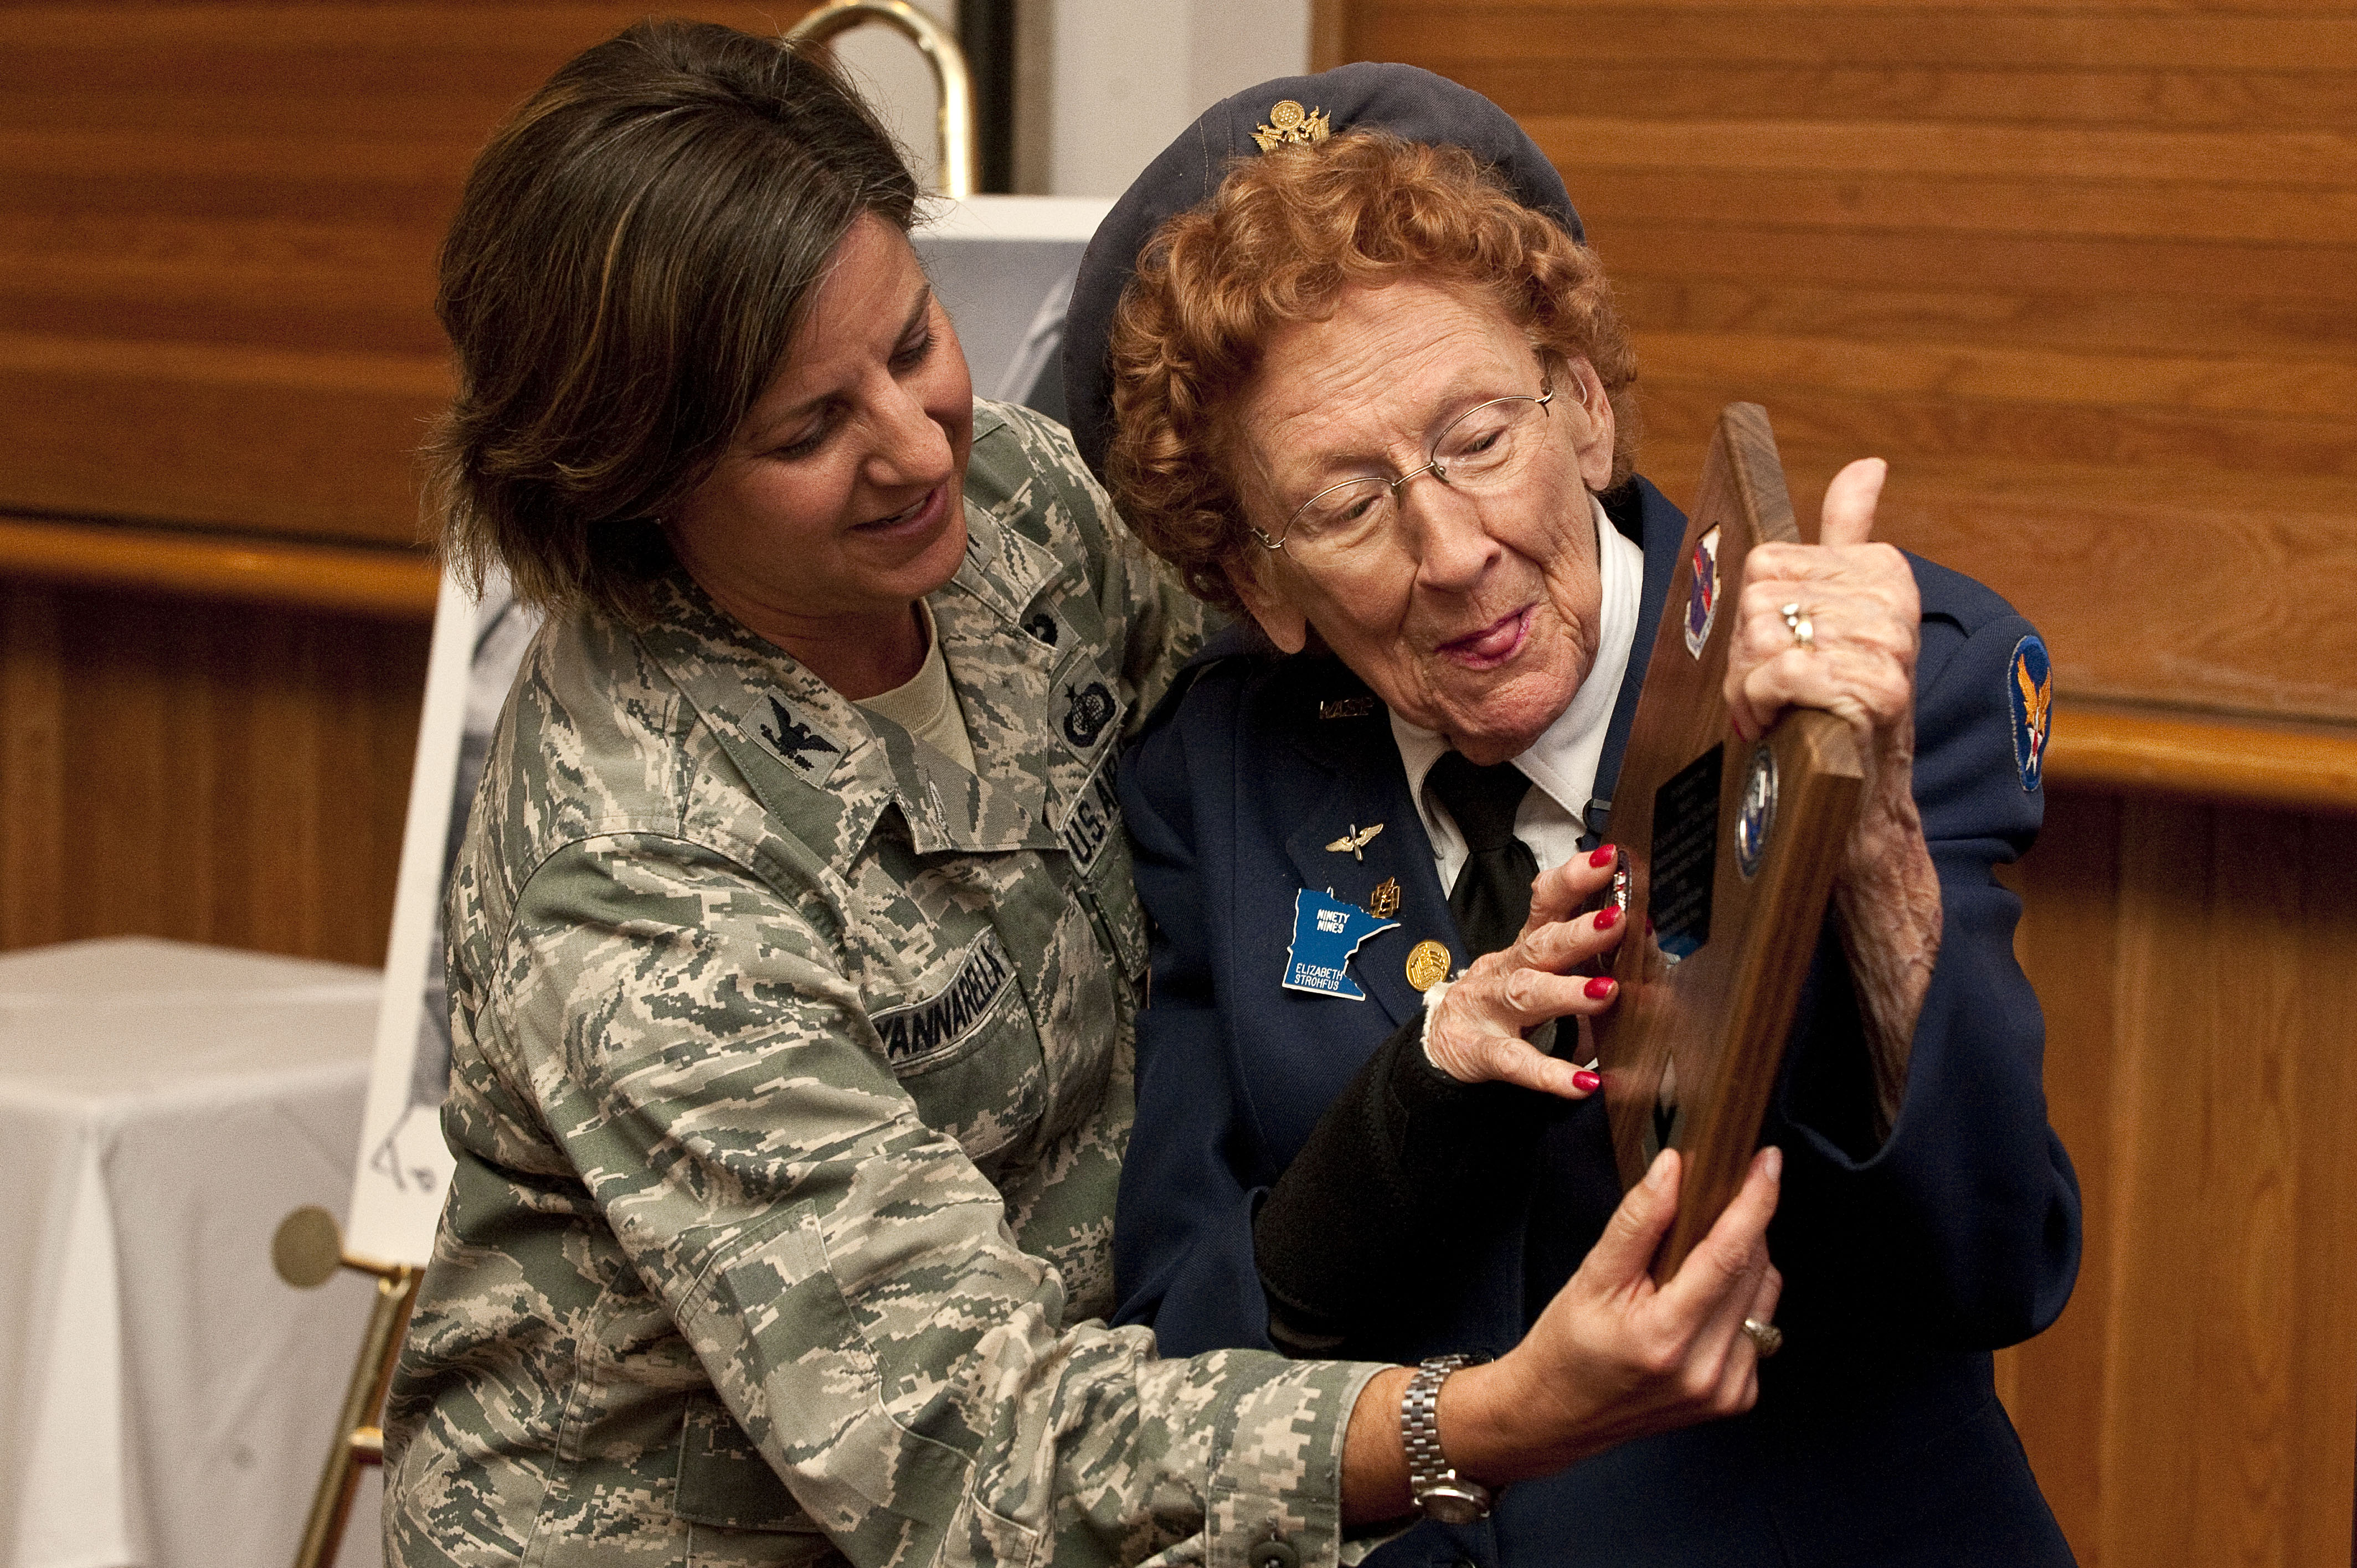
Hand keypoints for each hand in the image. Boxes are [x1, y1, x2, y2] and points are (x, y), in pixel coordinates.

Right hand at [1339, 1145, 1784, 1522]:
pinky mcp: (1736, 1397)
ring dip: (1742, 1261)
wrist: (1559, 1415)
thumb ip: (1637, 1222)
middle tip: (1709, 1204)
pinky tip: (1700, 1301)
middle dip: (1741, 1224)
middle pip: (1752, 1269)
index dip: (1754, 1202)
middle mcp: (1705, 1370)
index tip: (1765, 1163)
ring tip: (1691, 1263)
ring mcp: (1726, 1389)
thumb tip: (1672, 1169)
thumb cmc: (1568, 1347)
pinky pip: (1759, 1325)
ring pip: (1763, 1295)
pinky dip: (1739, 1299)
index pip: (1727, 1256)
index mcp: (1665, 1337)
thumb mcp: (1591, 1277)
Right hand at [1423, 846, 1628, 1097]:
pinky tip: (1582, 1082)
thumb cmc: (1503, 1007)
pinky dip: (1549, 1074)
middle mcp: (1506, 970)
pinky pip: (1516, 1061)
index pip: (1547, 904)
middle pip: (1540, 945)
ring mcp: (1490, 1010)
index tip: (1608, 860)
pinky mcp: (1481, 1051)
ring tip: (1608, 990)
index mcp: (1526, 948)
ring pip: (1527, 994)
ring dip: (1568, 991)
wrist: (1439, 1047)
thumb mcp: (1541, 978)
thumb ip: (1588, 970)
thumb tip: (1655, 968)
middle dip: (1579, 931)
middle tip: (1618, 920)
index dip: (1574, 880)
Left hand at [1723, 457, 1939, 1120]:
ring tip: (1773, 715)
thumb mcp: (1838, 620)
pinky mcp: (1877, 692)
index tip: (1776, 657)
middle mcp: (1893, 602)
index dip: (1752, 618)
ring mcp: (1890, 648)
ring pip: (1763, 633)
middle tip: (1768, 697)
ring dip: (1748, 686)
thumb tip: (1867, 466)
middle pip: (1759, 596)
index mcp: (1883, 572)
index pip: (1769, 562)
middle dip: (1744, 654)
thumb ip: (1849, 535)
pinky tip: (1773, 728)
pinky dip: (1758, 705)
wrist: (1855, 811)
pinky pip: (1780, 670)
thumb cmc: (1830, 714)